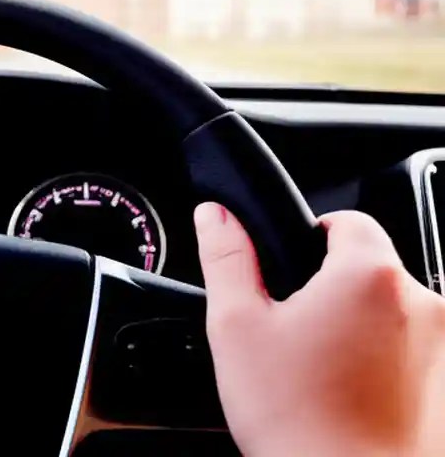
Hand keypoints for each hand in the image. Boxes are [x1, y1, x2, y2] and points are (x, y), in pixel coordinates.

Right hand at [196, 203, 444, 455]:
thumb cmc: (298, 422)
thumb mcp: (236, 329)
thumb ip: (227, 259)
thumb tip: (216, 216)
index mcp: (367, 274)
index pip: (345, 219)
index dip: (309, 238)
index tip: (289, 276)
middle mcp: (422, 302)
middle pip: (369, 269)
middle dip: (331, 292)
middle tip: (294, 336)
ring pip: (391, 313)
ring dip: (361, 329)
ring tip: (322, 374)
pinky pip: (414, 352)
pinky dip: (386, 364)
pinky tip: (352, 395)